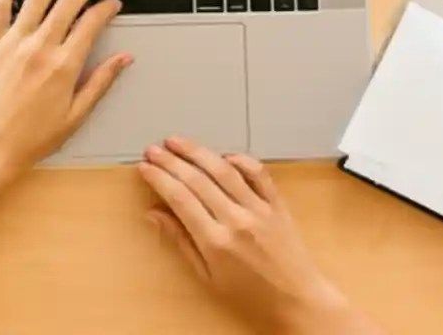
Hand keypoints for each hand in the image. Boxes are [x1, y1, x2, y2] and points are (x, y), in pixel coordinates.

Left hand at [0, 0, 131, 185]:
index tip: (114, 2)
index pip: (92, 24)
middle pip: (70, 2)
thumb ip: (100, 82)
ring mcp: (12, 43)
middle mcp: (39, 48)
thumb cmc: (29, 140)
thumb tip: (123, 59)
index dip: (106, 8)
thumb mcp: (75, 116)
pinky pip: (0, 5)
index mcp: (64, 66)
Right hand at [139, 137, 378, 334]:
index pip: (180, 198)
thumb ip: (181, 241)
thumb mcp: (208, 277)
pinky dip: (240, 159)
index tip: (145, 167)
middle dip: (171, 161)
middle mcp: (237, 220)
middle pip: (198, 180)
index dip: (159, 178)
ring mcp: (259, 209)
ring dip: (198, 152)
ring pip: (224, 170)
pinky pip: (258, 173)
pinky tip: (223, 155)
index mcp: (216, 242)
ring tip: (177, 142)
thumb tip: (154, 214)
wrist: (297, 300)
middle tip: (154, 150)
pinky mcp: (277, 204)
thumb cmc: (251, 296)